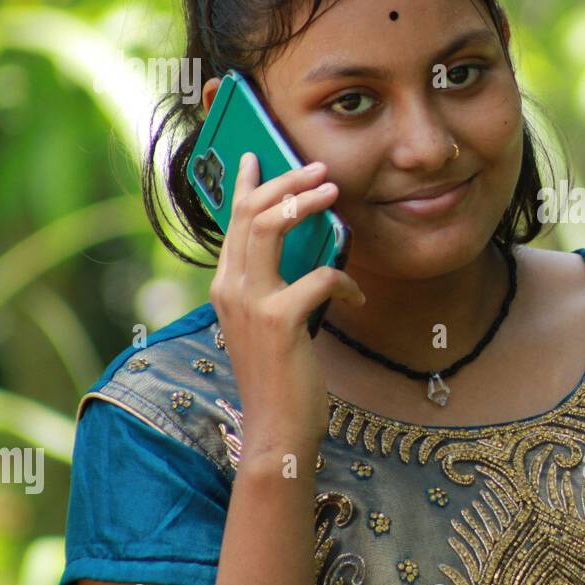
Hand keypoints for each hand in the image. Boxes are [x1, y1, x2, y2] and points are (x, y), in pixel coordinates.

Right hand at [208, 153, 364, 457]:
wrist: (277, 428)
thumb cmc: (282, 376)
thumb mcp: (272, 324)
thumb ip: (277, 289)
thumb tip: (310, 256)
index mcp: (226, 287)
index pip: (232, 223)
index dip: (247, 185)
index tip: (258, 156)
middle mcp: (230, 288)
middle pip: (252, 212)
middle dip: (286, 181)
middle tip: (320, 170)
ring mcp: (251, 303)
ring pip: (271, 225)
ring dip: (305, 201)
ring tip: (334, 192)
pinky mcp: (280, 320)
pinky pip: (320, 277)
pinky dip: (346, 281)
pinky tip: (358, 299)